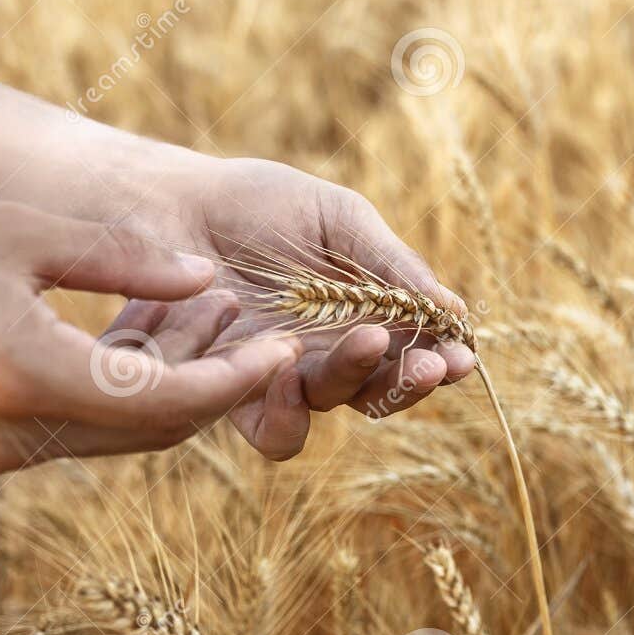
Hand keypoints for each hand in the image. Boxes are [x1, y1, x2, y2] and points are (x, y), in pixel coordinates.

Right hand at [0, 193, 295, 475]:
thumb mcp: (12, 230)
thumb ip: (118, 258)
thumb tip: (207, 278)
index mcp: (30, 379)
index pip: (169, 402)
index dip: (236, 378)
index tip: (284, 349)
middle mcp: (18, 437)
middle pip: (153, 429)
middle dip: (215, 382)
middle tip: (257, 327)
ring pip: (116, 436)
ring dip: (171, 390)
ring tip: (210, 323)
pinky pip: (75, 434)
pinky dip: (120, 399)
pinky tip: (141, 347)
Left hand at [119, 155, 476, 459]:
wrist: (172, 202)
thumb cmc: (258, 204)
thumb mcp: (339, 221)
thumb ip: (391, 266)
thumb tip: (456, 311)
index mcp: (363, 319)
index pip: (413, 354)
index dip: (441, 361)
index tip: (461, 354)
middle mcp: (328, 357)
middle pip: (382, 390)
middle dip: (410, 378)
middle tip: (429, 362)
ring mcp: (283, 377)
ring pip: (336, 406)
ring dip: (360, 382)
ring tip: (367, 341)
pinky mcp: (234, 392)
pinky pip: (273, 431)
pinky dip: (288, 414)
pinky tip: (289, 372)